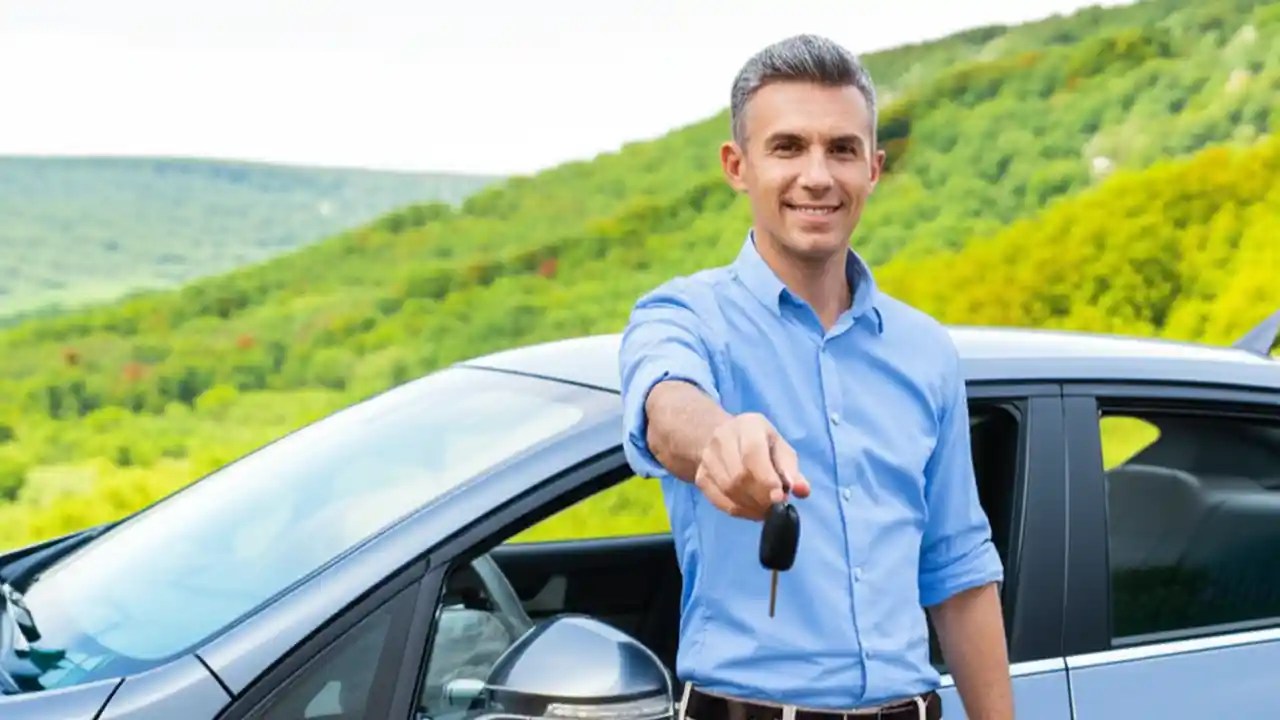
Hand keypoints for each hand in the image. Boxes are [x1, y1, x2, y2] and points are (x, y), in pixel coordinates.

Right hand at [694, 412, 810, 519]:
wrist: (723, 438)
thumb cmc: (760, 444)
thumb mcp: (781, 449)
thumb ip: (792, 471)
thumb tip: (802, 491)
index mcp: (748, 425)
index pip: (753, 453)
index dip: (766, 479)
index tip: (779, 499)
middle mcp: (722, 438)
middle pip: (739, 475)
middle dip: (760, 497)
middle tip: (775, 507)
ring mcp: (707, 458)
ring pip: (728, 490)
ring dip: (750, 506)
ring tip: (766, 510)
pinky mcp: (701, 476)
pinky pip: (719, 500)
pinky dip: (738, 511)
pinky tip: (752, 511)